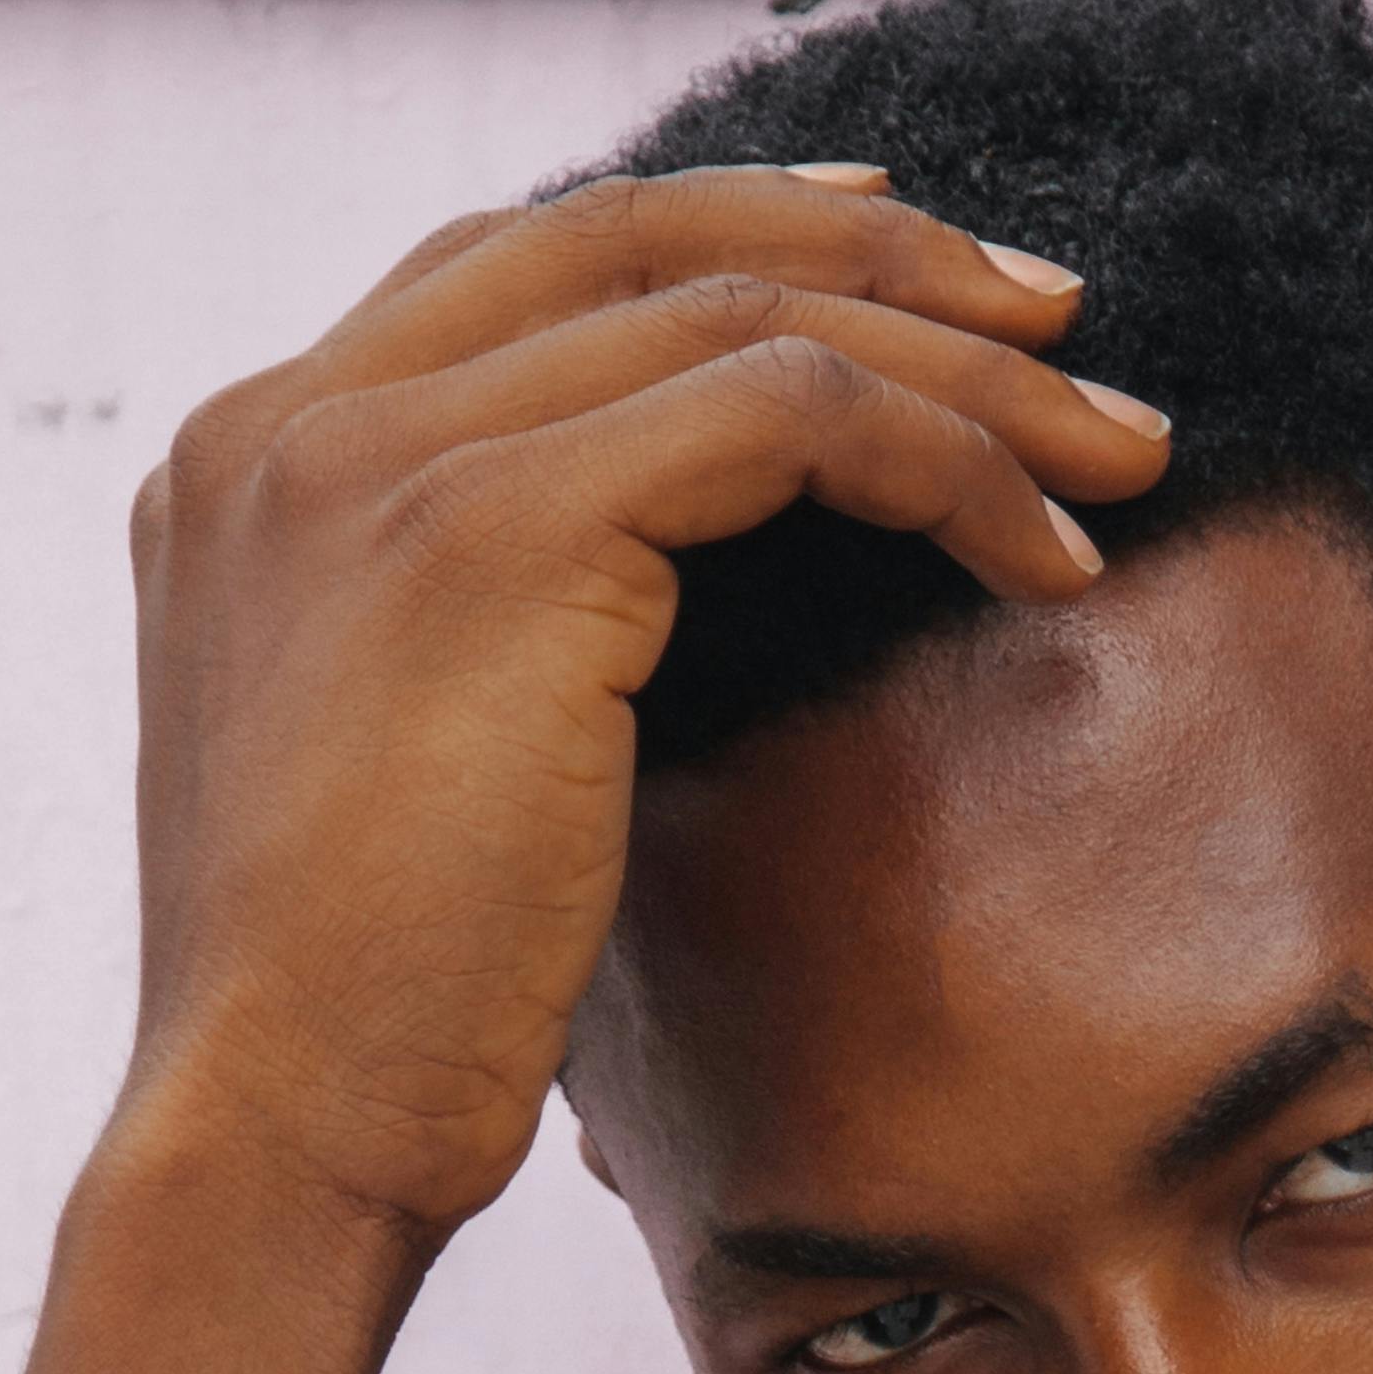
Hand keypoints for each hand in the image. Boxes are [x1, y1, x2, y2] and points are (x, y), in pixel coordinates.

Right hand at [116, 164, 1170, 1244]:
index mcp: (253, 461)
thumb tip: (638, 629)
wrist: (279, 1139)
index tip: (898, 254)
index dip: (724, 234)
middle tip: (1058, 319)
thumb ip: (480, 650)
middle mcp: (297, 419)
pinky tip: (1048, 558)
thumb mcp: (403, 788)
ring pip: (739, 319)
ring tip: (1119, 449)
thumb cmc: (371, 1037)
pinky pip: (787, 416)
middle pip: (635, 237)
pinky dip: (943, 465)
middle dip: (875, 256)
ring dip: (960, 374)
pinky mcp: (500, 531)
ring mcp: (383, 456)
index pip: (519, 265)